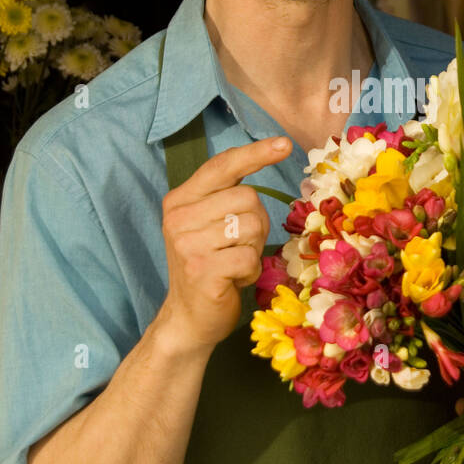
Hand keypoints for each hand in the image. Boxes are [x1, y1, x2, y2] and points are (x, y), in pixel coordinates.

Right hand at [158, 135, 291, 353]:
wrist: (188, 318)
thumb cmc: (209, 266)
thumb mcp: (209, 224)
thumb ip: (226, 196)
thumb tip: (270, 154)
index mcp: (179, 200)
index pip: (221, 166)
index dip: (254, 154)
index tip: (285, 144)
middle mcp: (178, 217)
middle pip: (247, 197)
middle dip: (256, 223)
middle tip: (237, 247)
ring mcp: (187, 244)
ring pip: (252, 226)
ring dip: (253, 249)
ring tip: (232, 263)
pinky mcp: (202, 270)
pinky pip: (250, 256)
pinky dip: (250, 270)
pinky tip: (233, 280)